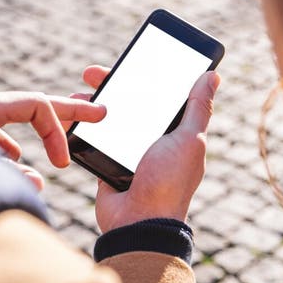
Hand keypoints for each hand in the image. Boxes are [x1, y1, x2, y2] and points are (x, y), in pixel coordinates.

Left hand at [0, 89, 106, 188]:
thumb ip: (4, 176)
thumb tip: (37, 182)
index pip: (37, 105)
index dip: (56, 132)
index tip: (61, 165)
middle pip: (33, 103)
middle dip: (66, 110)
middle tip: (99, 113)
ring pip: (13, 116)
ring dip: (37, 127)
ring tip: (61, 135)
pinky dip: (9, 139)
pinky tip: (11, 156)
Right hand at [74, 66, 220, 232]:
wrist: (138, 224)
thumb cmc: (169, 182)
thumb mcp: (189, 140)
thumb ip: (198, 108)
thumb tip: (213, 76)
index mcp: (176, 132)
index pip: (160, 94)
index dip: (145, 75)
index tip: (130, 58)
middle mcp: (153, 139)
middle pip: (130, 102)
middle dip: (111, 84)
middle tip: (90, 72)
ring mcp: (128, 151)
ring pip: (108, 118)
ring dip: (91, 104)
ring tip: (76, 94)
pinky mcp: (108, 163)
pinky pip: (93, 139)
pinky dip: (82, 127)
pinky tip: (69, 115)